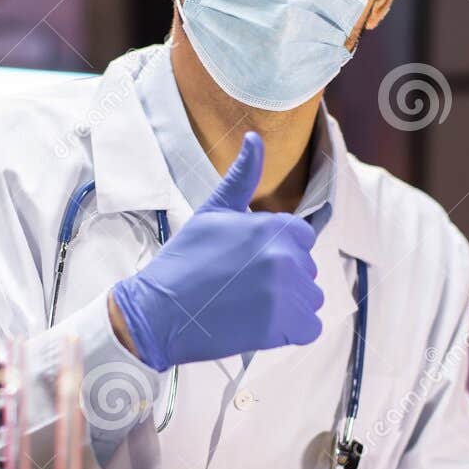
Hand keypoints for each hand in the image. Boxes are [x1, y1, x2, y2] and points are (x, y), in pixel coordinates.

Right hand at [109, 132, 322, 371]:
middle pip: (306, 269)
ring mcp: (286, 293)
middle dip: (283, 278)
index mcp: (271, 226)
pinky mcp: (283, 327)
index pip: (302, 237)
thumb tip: (255, 137)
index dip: (278, 250)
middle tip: (242, 286)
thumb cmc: (184, 261)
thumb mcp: (212, 212)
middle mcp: (284, 257)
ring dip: (288, 306)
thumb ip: (242, 176)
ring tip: (250, 305)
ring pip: (310, 299)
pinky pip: (310, 328)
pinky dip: (292, 331)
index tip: (249, 262)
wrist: (158, 311)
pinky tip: (262, 324)